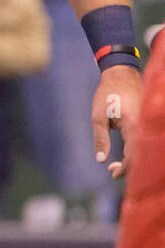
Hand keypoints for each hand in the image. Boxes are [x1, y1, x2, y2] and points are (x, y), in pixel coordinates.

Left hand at [93, 64, 142, 178]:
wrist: (121, 74)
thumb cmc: (108, 94)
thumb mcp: (98, 117)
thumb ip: (101, 139)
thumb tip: (101, 160)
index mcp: (134, 126)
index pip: (133, 156)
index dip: (125, 169)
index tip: (112, 173)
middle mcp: (146, 126)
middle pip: (142, 155)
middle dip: (129, 167)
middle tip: (112, 170)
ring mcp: (149, 123)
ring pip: (145, 148)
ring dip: (133, 159)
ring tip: (116, 164)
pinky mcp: (148, 121)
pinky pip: (145, 140)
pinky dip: (137, 150)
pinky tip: (126, 154)